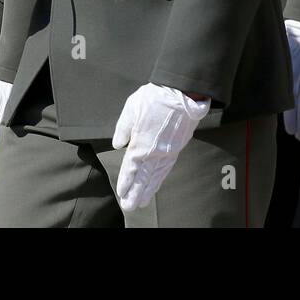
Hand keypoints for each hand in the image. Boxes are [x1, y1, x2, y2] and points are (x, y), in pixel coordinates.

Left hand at [112, 83, 209, 211]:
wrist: (182, 93)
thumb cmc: (154, 98)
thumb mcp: (131, 109)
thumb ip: (123, 128)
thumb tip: (118, 144)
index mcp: (141, 143)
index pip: (131, 168)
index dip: (126, 181)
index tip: (121, 193)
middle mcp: (155, 152)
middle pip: (144, 178)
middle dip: (136, 193)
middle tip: (129, 206)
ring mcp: (168, 151)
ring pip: (157, 175)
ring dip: (149, 189)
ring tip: (142, 201)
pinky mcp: (177, 147)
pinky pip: (167, 168)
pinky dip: (161, 178)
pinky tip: (157, 183)